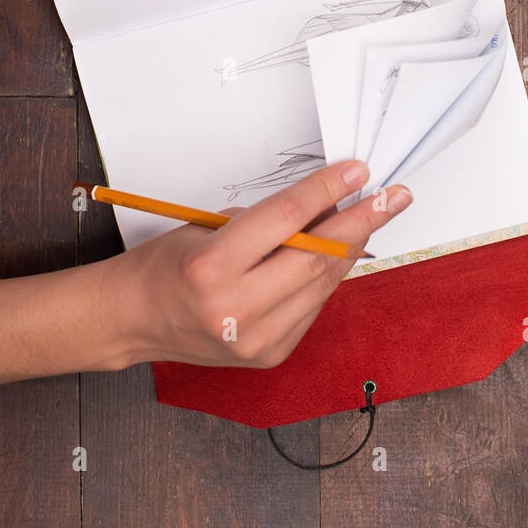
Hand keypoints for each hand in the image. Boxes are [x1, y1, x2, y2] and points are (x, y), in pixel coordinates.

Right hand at [111, 161, 410, 368]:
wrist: (134, 321)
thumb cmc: (166, 266)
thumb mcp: (209, 228)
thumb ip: (266, 222)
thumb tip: (326, 204)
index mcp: (211, 269)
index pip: (285, 220)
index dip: (326, 191)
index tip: (358, 172)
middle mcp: (236, 309)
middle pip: (317, 257)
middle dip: (362, 221)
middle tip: (394, 196)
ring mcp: (256, 339)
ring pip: (323, 283)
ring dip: (352, 247)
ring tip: (374, 216)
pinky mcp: (270, 355)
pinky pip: (313, 306)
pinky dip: (327, 277)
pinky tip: (338, 252)